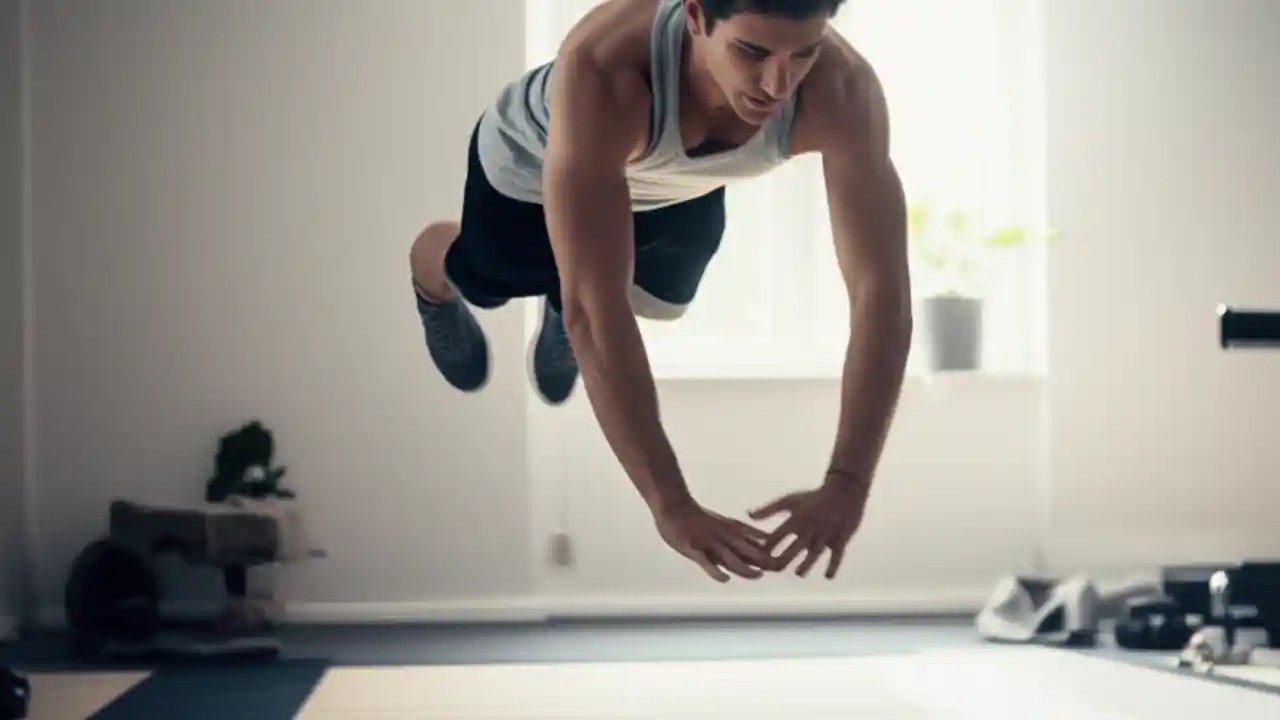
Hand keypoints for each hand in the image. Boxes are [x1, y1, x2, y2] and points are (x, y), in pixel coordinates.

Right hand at [653, 498, 776, 582]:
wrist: (673, 504)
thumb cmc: (696, 516)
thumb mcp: (725, 522)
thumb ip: (742, 532)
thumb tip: (764, 540)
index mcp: (731, 531)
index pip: (754, 544)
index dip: (768, 554)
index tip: (783, 563)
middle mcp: (723, 538)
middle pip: (747, 551)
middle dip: (763, 561)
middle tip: (779, 568)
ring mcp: (708, 543)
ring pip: (730, 557)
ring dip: (745, 566)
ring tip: (758, 575)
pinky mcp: (693, 549)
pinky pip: (705, 562)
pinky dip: (715, 571)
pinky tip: (724, 578)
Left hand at [748, 473, 869, 579]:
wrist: (844, 490)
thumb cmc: (813, 497)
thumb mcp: (790, 501)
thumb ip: (769, 510)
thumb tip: (748, 515)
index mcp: (796, 520)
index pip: (777, 537)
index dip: (766, 548)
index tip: (758, 558)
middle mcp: (809, 528)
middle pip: (793, 548)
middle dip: (782, 560)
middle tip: (775, 569)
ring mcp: (825, 535)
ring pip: (813, 554)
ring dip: (805, 565)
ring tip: (798, 573)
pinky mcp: (840, 539)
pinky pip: (837, 555)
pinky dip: (832, 566)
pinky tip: (828, 577)